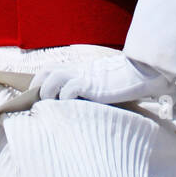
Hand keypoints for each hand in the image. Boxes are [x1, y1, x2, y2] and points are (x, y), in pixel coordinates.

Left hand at [29, 53, 175, 104]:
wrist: (139, 72)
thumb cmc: (122, 80)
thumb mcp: (100, 81)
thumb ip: (87, 87)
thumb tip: (76, 103)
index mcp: (79, 68)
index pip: (51, 68)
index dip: (40, 80)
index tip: (36, 94)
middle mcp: (77, 69)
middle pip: (47, 70)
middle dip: (38, 85)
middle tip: (37, 101)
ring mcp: (83, 75)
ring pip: (53, 78)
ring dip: (47, 92)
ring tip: (50, 105)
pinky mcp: (90, 84)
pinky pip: (68, 90)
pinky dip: (64, 99)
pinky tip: (68, 107)